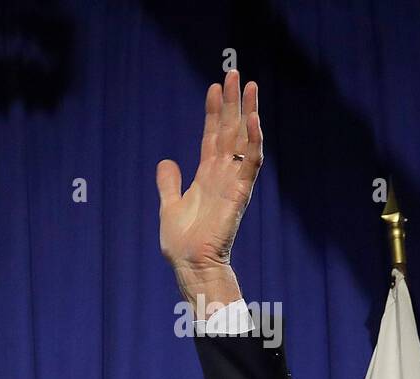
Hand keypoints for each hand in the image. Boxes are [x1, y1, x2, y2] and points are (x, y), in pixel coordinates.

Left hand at [157, 69, 263, 280]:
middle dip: (232, 102)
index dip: (213, 112)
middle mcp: (223, 173)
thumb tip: (165, 161)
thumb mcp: (169, 205)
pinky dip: (254, 139)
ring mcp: (233, 180)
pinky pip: (251, 161)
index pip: (212, 135)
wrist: (190, 264)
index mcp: (207, 175)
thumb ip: (169, 183)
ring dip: (247, 111)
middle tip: (234, 72)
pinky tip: (253, 118)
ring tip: (249, 84)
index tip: (214, 87)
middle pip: (230, 129)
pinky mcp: (241, 191)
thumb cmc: (182, 242)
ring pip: (244, 138)